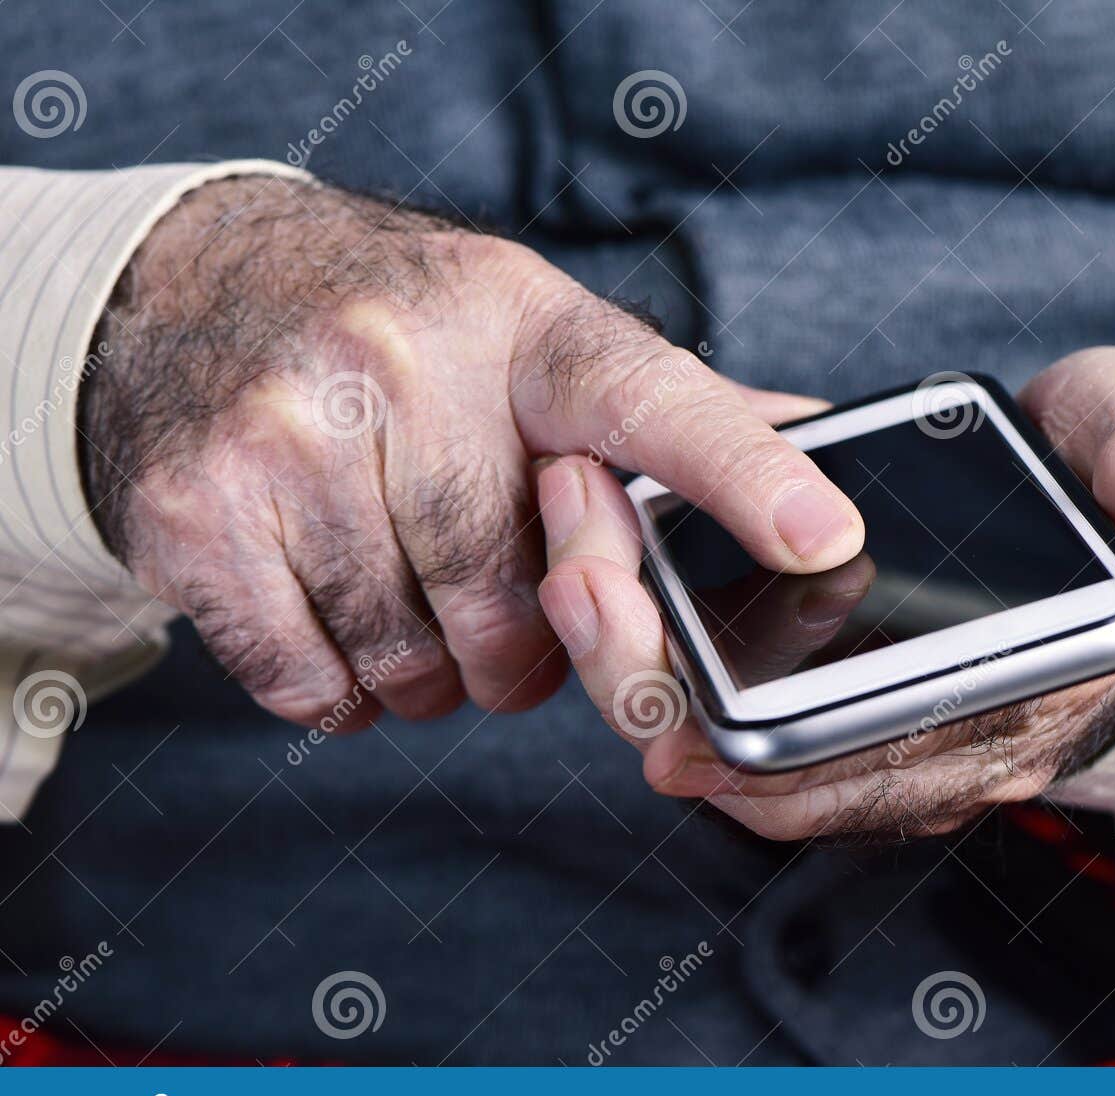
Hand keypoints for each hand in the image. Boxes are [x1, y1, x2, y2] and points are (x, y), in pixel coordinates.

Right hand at [80, 175, 861, 729]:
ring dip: (432, 677)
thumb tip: (820, 437)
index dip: (744, 476)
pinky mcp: (196, 509)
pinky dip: (342, 693)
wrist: (196, 287)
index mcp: (525, 324)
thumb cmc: (404, 334)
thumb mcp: (534, 334)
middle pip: (519, 600)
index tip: (823, 536)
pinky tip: (342, 630)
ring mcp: (289, 430)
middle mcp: (406, 361)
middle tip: (502, 617)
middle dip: (523, 652)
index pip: (652, 401)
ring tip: (418, 611)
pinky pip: (311, 682)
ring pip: (416, 655)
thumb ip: (668, 406)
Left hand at [536, 347, 1114, 841]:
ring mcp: (905, 745)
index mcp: (1031, 687)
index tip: (669, 697)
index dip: (776, 748)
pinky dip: (678, 680)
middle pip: (786, 779)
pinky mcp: (860, 718)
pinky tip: (620, 597)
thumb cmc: (1111, 473)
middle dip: (662, 696)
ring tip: (578, 570)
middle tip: (579, 575)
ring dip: (651, 687)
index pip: (888, 758)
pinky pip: (755, 736)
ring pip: (753, 768)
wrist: (1103, 513)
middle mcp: (960, 744)